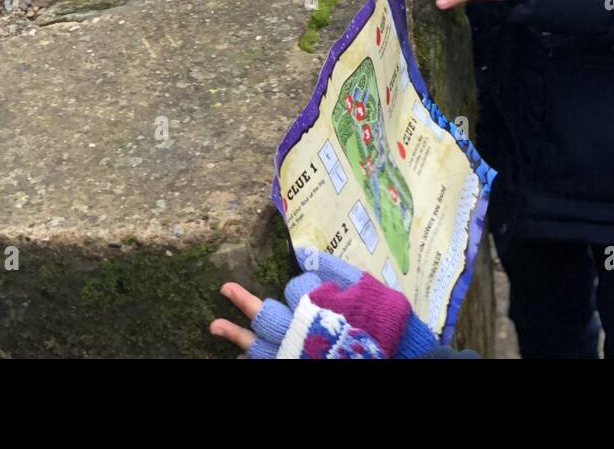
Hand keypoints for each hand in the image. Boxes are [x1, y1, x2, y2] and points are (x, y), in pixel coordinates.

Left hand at [209, 248, 436, 359]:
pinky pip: (270, 363)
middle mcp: (300, 328)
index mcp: (316, 302)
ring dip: (235, 335)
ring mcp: (296, 351)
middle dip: (243, 300)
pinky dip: (254, 361)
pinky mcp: (297, 363)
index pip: (296, 287)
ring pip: (259, 343)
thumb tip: (301, 251)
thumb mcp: (363, 283)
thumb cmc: (382, 316)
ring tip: (214, 326)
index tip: (318, 289)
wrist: (399, 354)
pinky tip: (241, 359)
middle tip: (225, 290)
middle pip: (265, 313)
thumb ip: (332, 267)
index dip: (303, 286)